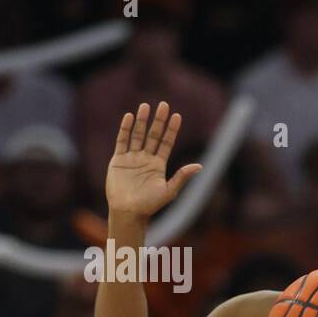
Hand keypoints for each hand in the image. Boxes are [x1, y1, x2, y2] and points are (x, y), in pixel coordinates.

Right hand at [106, 101, 201, 218]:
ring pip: (138, 135)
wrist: (129, 212)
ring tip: (145, 106)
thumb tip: (199, 166)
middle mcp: (146, 159)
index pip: (166, 142)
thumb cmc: (150, 205)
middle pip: (153, 135)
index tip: (177, 116)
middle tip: (163, 105)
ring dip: (142, 121)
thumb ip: (182, 177)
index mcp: (159, 165)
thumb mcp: (169, 190)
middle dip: (158, 120)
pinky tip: (129, 117)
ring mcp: (132, 158)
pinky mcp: (118, 160)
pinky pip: (122, 141)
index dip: (171, 130)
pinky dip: (125, 129)